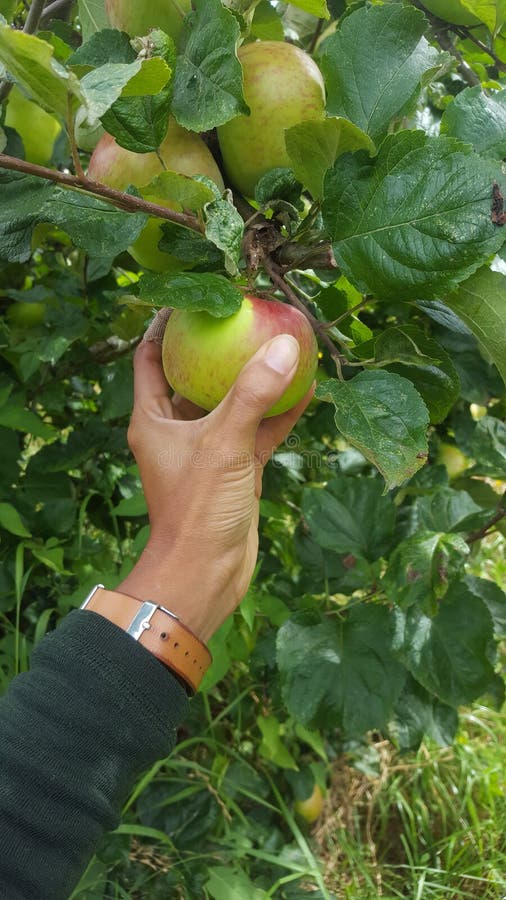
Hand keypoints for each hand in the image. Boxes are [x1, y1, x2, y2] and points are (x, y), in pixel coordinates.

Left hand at [116, 311, 313, 641]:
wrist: (206, 575)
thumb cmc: (197, 510)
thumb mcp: (224, 445)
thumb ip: (253, 395)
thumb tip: (285, 346)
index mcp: (153, 419)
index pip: (151, 358)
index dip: (165, 324)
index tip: (191, 296)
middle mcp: (177, 430)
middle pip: (194, 375)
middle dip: (218, 347)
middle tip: (245, 314)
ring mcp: (208, 451)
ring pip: (231, 403)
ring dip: (254, 378)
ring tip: (281, 343)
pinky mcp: (236, 470)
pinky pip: (257, 431)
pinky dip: (278, 413)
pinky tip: (305, 389)